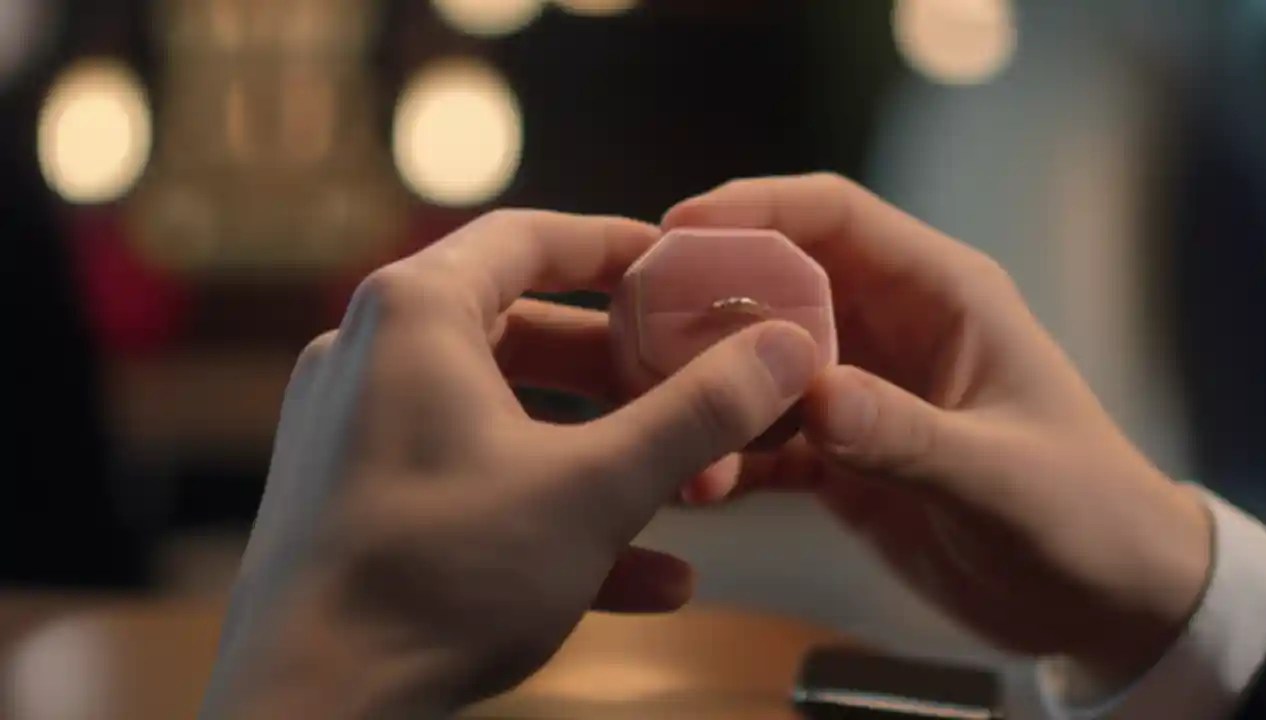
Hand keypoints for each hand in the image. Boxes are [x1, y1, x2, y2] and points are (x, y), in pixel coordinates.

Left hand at [201, 210, 818, 718]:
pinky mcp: (359, 500)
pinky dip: (548, 509)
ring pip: (504, 415)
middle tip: (694, 383)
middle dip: (620, 370)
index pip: (529, 238)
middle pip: (521, 328)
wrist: (311, 710)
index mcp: (416, 316)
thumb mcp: (593, 490)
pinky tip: (649, 579)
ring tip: (686, 487)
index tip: (683, 269)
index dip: (616, 245)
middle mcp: (373, 356)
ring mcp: (358, 431)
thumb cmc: (439, 580)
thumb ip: (695, 415)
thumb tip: (781, 350)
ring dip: (598, 451)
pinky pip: (470, 480)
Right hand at [665, 174, 1212, 681]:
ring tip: (662, 422)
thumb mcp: (1002, 477)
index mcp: (941, 296)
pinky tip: (700, 484)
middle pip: (778, 284)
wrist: (1104, 599)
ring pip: (760, 364)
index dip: (755, 210)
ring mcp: (861, 392)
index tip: (676, 229)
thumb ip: (909, 436)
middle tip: (636, 330)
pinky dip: (730, 456)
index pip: (835, 219)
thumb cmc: (1083, 516)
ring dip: (709, 388)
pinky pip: (767, 437)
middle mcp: (890, 330)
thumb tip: (813, 396)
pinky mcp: (842, 454)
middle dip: (707, 301)